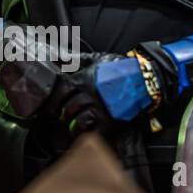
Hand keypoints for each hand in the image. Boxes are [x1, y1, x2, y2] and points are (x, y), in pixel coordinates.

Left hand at [0, 52, 118, 136]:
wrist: (145, 78)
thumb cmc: (119, 68)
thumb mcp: (96, 59)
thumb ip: (75, 59)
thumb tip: (58, 56)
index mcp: (82, 79)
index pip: (59, 92)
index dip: (51, 103)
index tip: (47, 110)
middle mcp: (88, 94)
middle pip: (67, 108)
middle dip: (61, 116)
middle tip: (58, 121)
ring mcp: (99, 108)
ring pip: (78, 120)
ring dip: (72, 126)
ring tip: (70, 129)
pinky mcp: (111, 121)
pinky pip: (93, 131)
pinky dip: (86, 135)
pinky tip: (83, 135)